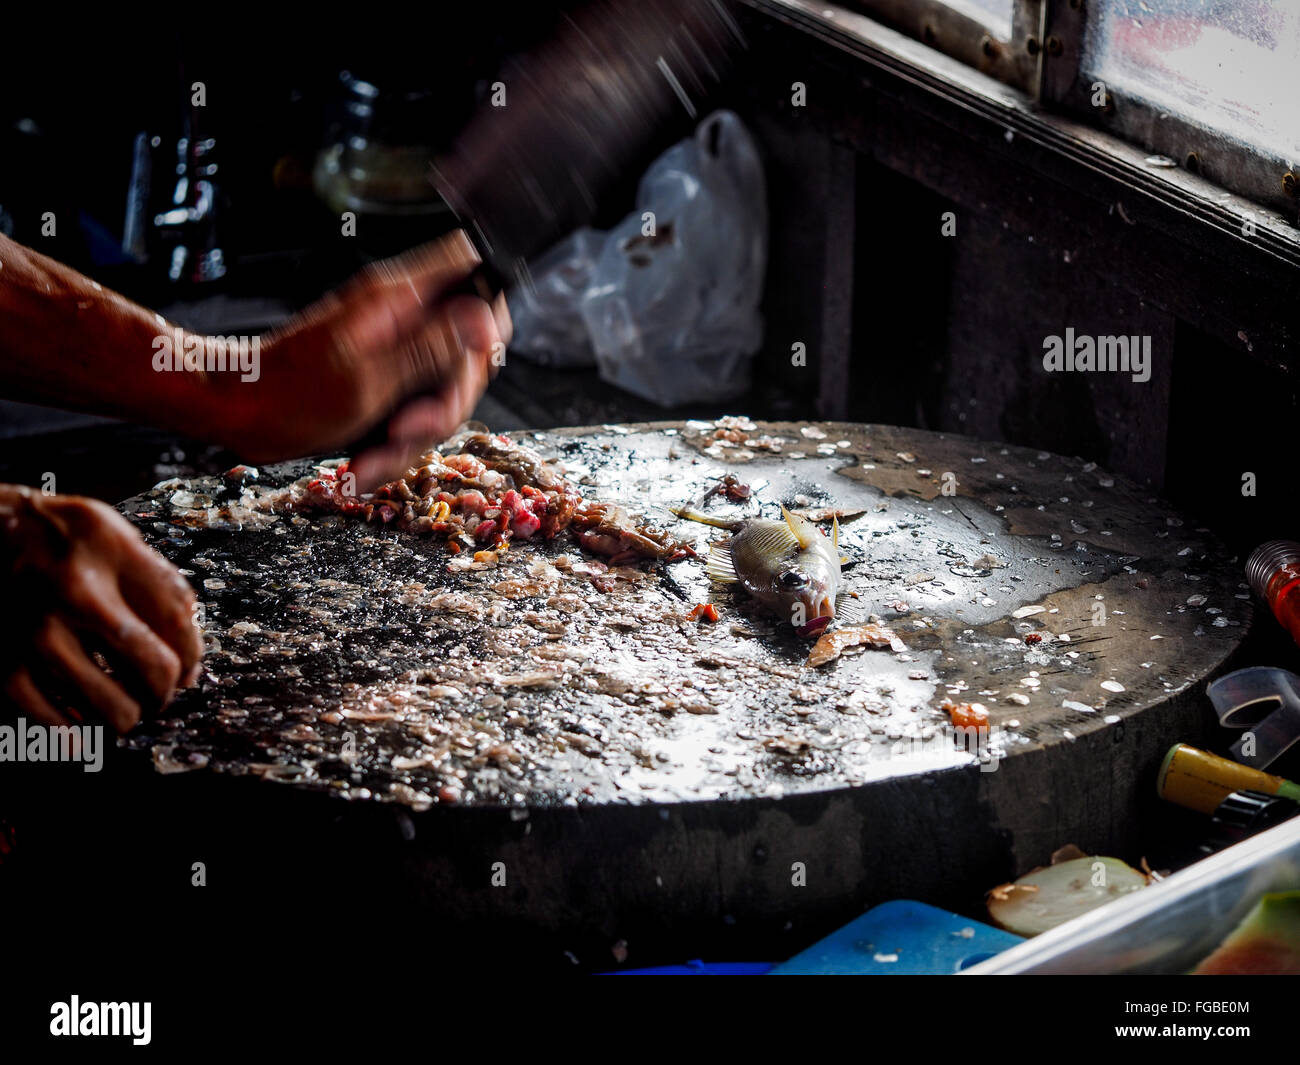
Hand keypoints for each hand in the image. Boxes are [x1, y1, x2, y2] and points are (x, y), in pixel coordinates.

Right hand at [0, 486, 202, 733]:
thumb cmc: (56, 537)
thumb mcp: (114, 533)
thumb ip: (159, 586)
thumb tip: (188, 668)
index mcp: (110, 551)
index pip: (178, 619)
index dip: (192, 657)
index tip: (185, 671)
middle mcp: (74, 591)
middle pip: (153, 670)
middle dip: (163, 693)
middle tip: (155, 696)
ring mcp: (35, 632)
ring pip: (112, 708)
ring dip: (126, 717)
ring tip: (121, 708)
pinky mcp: (2, 665)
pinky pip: (55, 723)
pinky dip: (76, 734)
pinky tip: (81, 725)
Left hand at [235, 230, 510, 488]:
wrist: (234, 416)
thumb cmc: (284, 395)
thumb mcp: (369, 377)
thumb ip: (432, 347)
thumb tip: (484, 317)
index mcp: (398, 302)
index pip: (471, 272)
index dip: (490, 314)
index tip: (477, 363)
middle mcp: (400, 321)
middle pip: (466, 353)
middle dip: (447, 404)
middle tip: (412, 429)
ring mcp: (391, 353)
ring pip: (440, 394)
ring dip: (413, 440)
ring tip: (373, 459)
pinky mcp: (381, 384)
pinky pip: (411, 414)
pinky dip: (392, 447)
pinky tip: (364, 463)